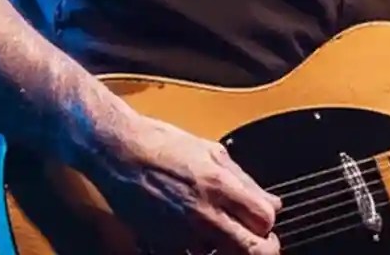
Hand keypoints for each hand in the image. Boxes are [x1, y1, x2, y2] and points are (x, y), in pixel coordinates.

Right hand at [86, 112, 282, 253]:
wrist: (117, 152)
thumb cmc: (162, 144)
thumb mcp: (211, 151)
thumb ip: (244, 181)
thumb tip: (272, 203)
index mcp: (219, 185)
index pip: (265, 219)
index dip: (268, 222)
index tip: (263, 220)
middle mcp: (203, 213)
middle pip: (251, 250)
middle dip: (261, 247)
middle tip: (257, 240)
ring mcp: (181, 233)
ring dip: (225, 247)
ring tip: (218, 231)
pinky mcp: (160, 244)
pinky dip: (197, 250)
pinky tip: (193, 235)